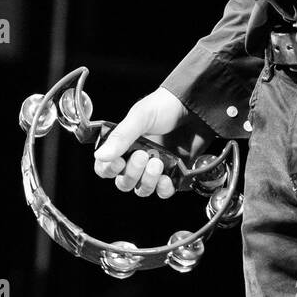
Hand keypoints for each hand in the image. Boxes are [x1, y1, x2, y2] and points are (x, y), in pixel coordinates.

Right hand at [93, 87, 209, 198]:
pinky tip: (166, 177)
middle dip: (131, 173)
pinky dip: (163, 188)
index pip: (106, 167)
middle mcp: (138, 158)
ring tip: (157, 163)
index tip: (118, 161)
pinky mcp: (174, 174)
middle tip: (142, 156)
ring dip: (148, 181)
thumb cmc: (166, 105)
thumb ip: (121, 136)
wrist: (196, 105)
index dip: (108, 169)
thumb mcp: (141, 116)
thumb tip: (101, 155)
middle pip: (124, 182)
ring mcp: (156, 167)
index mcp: (125, 144)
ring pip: (142, 189)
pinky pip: (163, 191)